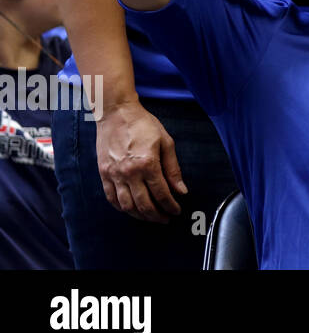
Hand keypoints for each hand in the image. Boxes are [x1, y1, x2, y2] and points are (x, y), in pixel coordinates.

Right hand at [96, 99, 186, 222]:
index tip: (176, 211)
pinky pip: (111, 198)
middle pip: (144, 204)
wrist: (116, 114)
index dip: (170, 206)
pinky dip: (121, 208)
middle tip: (165, 219)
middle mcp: (129, 173)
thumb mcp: (166, 142)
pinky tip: (130, 209)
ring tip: (150, 217)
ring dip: (139, 215)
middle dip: (156, 215)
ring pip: (126, 205)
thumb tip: (181, 190)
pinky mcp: (103, 174)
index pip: (161, 193)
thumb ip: (173, 168)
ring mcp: (114, 175)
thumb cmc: (144, 125)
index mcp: (147, 164)